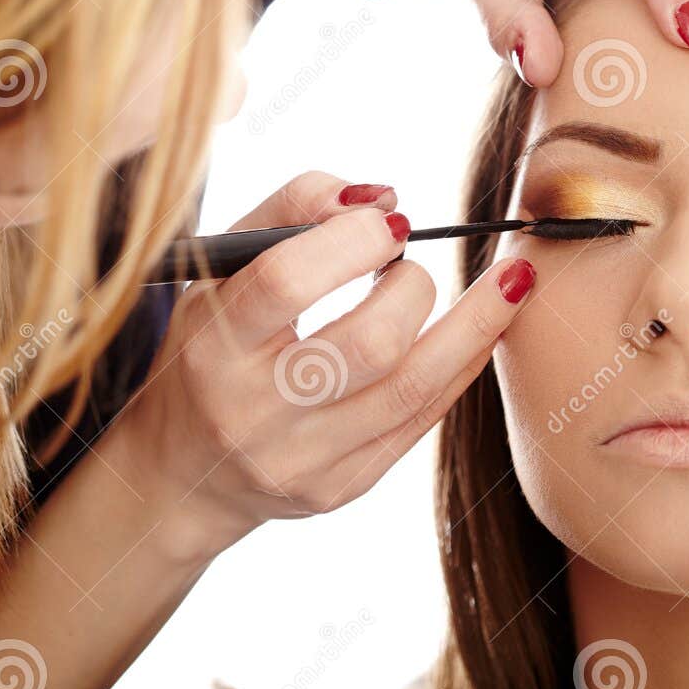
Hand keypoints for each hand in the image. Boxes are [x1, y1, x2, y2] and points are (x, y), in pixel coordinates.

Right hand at [117, 171, 535, 553]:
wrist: (185, 471)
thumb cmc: (214, 341)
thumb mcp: (224, 265)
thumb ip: (295, 207)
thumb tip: (384, 199)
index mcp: (212, 343)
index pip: (286, 282)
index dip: (352, 240)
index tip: (388, 223)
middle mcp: (252, 410)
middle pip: (370, 343)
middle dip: (413, 286)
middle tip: (407, 265)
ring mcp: (299, 460)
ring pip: (413, 387)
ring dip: (474, 323)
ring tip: (503, 283)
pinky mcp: (339, 489)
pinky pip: (424, 419)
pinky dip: (465, 363)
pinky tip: (486, 328)